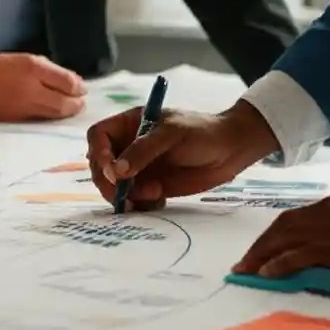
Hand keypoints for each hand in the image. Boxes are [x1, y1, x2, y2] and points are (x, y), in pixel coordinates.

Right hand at [0, 53, 86, 120]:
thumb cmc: (4, 68)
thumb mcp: (30, 60)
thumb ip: (54, 71)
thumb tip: (76, 83)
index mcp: (34, 69)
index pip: (67, 82)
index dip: (78, 87)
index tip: (82, 89)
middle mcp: (31, 90)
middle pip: (64, 102)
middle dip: (76, 103)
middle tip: (80, 102)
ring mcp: (24, 107)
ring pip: (54, 114)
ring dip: (67, 112)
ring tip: (71, 108)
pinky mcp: (18, 119)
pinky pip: (42, 119)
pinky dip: (52, 116)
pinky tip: (55, 112)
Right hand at [85, 100, 278, 210]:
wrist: (231, 150)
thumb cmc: (201, 132)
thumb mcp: (171, 134)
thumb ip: (143, 151)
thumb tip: (116, 171)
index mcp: (130, 124)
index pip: (99, 136)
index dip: (99, 153)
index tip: (112, 170)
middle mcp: (129, 146)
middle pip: (100, 165)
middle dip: (108, 182)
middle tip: (124, 194)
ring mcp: (139, 168)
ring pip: (114, 186)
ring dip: (125, 196)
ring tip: (152, 196)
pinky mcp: (151, 187)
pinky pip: (133, 200)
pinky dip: (140, 205)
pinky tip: (159, 201)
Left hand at [232, 197, 329, 282]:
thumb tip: (328, 242)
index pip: (294, 218)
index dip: (273, 235)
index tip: (261, 250)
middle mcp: (329, 211)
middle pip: (282, 226)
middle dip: (260, 245)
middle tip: (244, 263)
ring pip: (286, 239)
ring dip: (262, 255)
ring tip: (247, 271)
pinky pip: (301, 255)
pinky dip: (280, 263)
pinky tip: (267, 273)